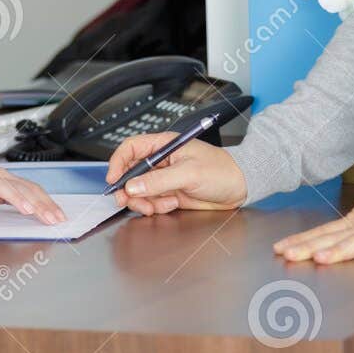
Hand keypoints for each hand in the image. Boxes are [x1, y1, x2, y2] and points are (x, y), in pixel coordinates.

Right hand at [0, 169, 65, 224]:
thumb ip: (16, 216)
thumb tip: (38, 231)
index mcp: (9, 182)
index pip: (33, 190)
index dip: (48, 203)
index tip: (59, 218)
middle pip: (22, 187)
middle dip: (38, 203)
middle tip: (49, 218)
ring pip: (0, 185)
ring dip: (15, 197)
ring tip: (27, 210)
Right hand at [104, 132, 246, 214]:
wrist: (239, 187)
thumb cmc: (221, 170)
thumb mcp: (189, 173)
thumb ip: (159, 180)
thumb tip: (133, 186)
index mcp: (164, 145)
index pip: (131, 148)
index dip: (118, 163)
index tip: (114, 180)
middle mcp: (161, 161)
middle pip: (130, 173)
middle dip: (128, 189)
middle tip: (128, 201)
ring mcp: (164, 179)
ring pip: (139, 191)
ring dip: (144, 201)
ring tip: (159, 204)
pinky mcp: (169, 194)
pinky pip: (151, 202)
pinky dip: (156, 207)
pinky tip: (171, 204)